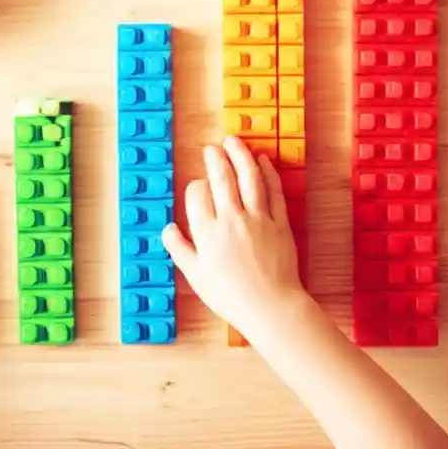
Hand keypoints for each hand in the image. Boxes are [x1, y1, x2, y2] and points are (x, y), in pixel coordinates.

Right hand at [162, 137, 304, 334]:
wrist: (270, 307)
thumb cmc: (230, 295)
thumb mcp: (196, 276)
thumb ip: (179, 249)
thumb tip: (168, 229)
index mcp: (207, 232)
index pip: (197, 195)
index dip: (196, 186)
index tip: (198, 187)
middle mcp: (231, 219)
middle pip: (221, 178)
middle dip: (215, 159)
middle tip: (211, 148)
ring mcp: (258, 218)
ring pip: (248, 177)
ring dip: (240, 155)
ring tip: (234, 141)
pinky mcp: (280, 222)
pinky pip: (273, 190)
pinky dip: (267, 172)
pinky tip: (262, 160)